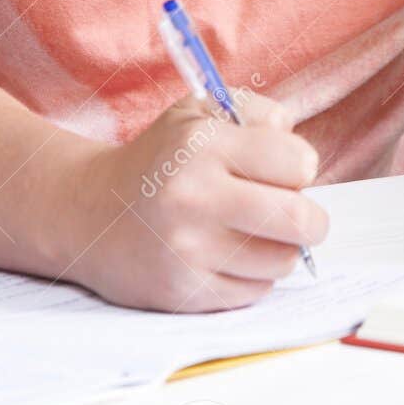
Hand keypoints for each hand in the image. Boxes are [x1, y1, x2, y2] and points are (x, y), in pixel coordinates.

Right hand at [68, 89, 328, 311]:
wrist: (92, 212)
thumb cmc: (162, 158)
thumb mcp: (200, 111)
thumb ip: (260, 114)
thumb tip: (304, 160)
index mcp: (201, 144)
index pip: (299, 163)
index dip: (300, 166)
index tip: (285, 170)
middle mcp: (193, 197)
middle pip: (301, 221)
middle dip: (310, 218)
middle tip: (294, 212)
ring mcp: (188, 250)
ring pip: (283, 261)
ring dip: (279, 248)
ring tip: (250, 231)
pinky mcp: (184, 293)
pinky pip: (255, 292)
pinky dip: (252, 275)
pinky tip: (226, 255)